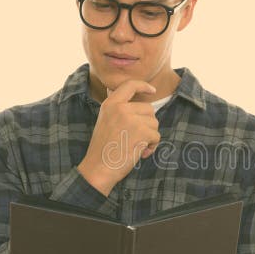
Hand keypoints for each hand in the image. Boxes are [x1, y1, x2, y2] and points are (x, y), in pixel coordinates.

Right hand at [77, 79, 160, 195]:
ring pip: (154, 123)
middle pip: (149, 108)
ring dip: (150, 136)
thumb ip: (120, 110)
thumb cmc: (103, 149)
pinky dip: (152, 146)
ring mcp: (131, 119)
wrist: (98, 168)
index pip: (129, 85)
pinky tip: (140, 153)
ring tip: (136, 146)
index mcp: (110, 104)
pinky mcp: (141, 132)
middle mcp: (121, 108)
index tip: (152, 90)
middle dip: (147, 123)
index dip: (143, 86)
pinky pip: (156, 136)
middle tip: (136, 138)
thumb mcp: (106, 121)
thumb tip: (143, 107)